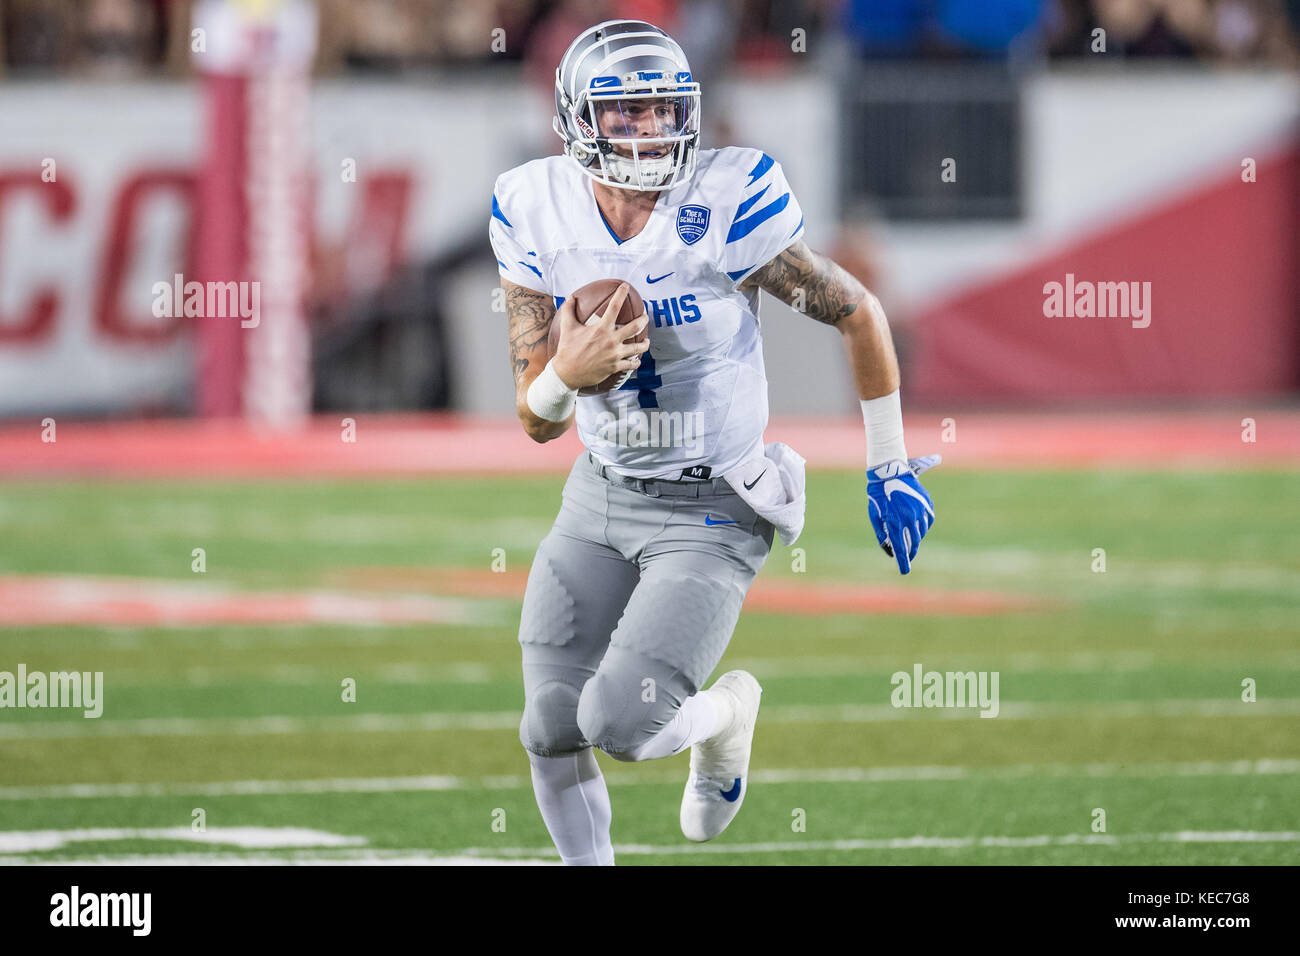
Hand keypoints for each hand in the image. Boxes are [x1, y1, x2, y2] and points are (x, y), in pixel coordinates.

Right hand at [551, 283, 649, 389]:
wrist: (567, 373)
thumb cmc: (567, 349)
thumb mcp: (567, 328)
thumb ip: (569, 311)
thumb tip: (570, 297)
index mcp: (601, 329)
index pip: (614, 306)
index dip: (621, 294)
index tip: (626, 286)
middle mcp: (611, 341)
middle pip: (634, 327)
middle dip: (643, 320)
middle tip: (645, 317)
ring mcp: (614, 355)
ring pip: (638, 348)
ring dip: (645, 344)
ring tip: (646, 341)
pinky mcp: (615, 367)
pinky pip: (631, 364)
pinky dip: (636, 362)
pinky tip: (637, 360)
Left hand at [867, 454, 938, 574]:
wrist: (890, 472)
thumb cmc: (878, 496)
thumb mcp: (875, 516)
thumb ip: (883, 534)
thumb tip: (890, 551)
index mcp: (895, 522)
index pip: (901, 548)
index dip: (903, 561)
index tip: (904, 571)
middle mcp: (910, 518)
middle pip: (914, 542)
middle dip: (911, 552)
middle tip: (908, 557)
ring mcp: (920, 510)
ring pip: (921, 532)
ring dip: (916, 538)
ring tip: (910, 540)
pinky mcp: (927, 504)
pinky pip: (927, 521)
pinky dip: (923, 527)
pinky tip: (917, 527)